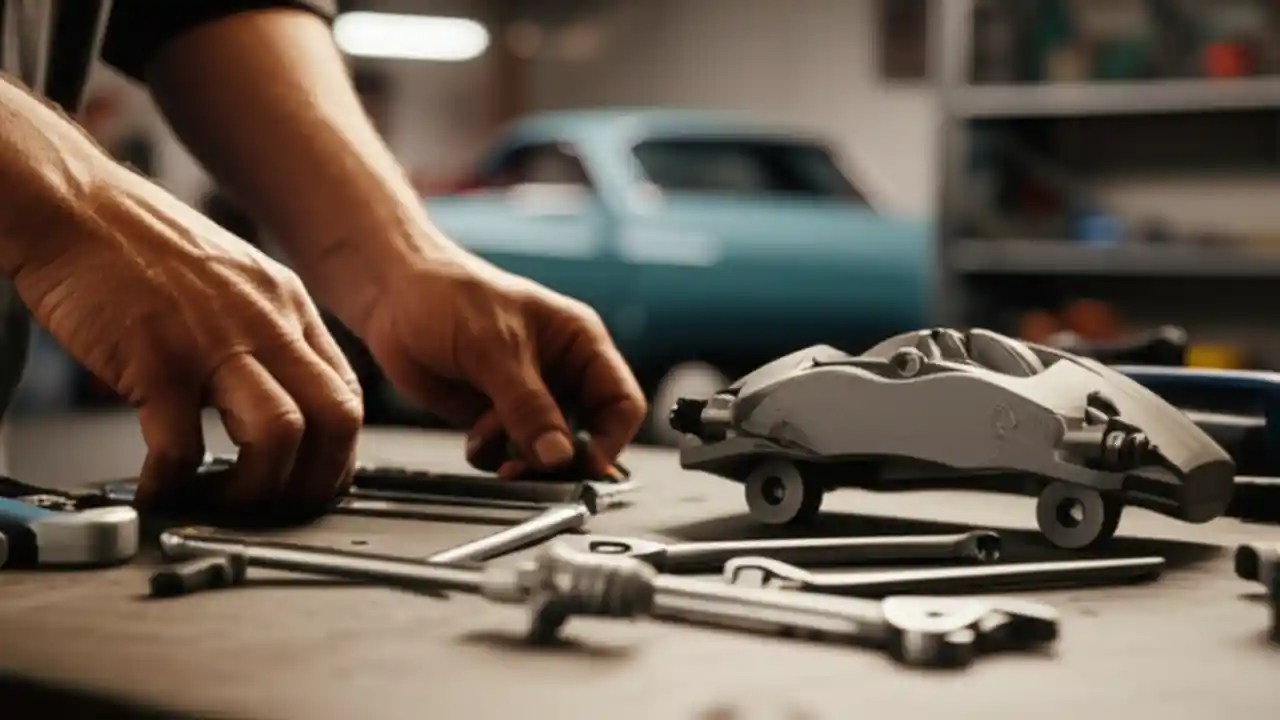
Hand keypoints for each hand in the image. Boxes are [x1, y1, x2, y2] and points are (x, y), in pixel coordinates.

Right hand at [10, 169, 362, 514]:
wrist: (72, 205)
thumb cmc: (140, 246)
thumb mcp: (234, 282)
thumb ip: (263, 335)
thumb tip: (274, 406)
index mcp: (289, 308)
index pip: (348, 395)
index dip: (338, 453)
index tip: (311, 482)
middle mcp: (267, 323)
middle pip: (337, 420)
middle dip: (316, 482)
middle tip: (277, 510)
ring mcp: (216, 341)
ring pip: (281, 435)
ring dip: (255, 490)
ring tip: (219, 502)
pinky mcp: (159, 360)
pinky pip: (184, 446)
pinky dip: (173, 484)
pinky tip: (157, 490)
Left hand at [358, 252, 645, 476]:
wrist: (391, 295)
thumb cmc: (449, 295)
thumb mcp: (495, 349)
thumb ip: (529, 406)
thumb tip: (559, 455)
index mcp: (580, 344)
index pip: (621, 403)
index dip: (610, 439)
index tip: (583, 463)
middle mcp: (561, 372)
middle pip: (586, 434)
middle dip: (557, 456)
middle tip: (529, 467)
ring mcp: (528, 396)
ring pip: (544, 449)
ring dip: (518, 456)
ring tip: (488, 437)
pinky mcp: (494, 413)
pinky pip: (508, 451)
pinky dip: (492, 454)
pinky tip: (474, 437)